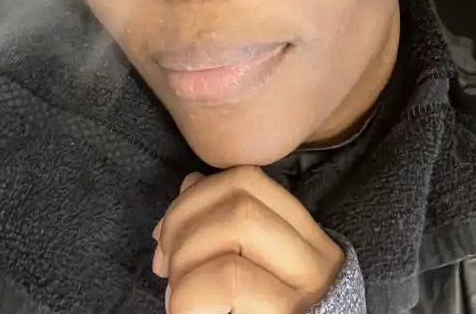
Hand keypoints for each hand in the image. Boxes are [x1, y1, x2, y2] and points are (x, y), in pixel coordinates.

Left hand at [152, 166, 344, 313]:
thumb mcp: (259, 278)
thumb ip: (228, 231)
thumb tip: (190, 184)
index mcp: (306, 243)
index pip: (249, 181)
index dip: (196, 195)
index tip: (165, 234)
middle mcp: (314, 261)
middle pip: (240, 198)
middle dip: (183, 222)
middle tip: (162, 267)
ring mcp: (305, 292)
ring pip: (237, 225)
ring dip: (187, 254)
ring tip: (175, 296)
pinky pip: (230, 280)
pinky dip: (190, 292)